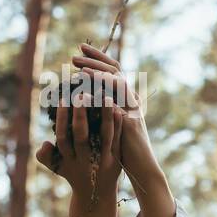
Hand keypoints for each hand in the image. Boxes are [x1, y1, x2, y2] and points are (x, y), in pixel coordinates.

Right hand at [36, 93, 122, 206]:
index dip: (61, 120)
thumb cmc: (73, 174)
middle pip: (81, 137)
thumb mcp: (58, 168)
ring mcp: (103, 160)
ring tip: (104, 96)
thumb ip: (46, 157)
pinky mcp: (117, 160)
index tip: (62, 100)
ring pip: (104, 136)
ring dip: (104, 116)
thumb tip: (45, 144)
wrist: (96, 196)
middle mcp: (85, 160)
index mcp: (69, 160)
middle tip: (81, 95)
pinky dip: (118, 126)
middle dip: (80, 116)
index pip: (63, 138)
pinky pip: (117, 141)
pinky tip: (119, 110)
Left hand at [70, 43, 159, 187]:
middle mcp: (130, 98)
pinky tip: (86, 80)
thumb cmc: (122, 150)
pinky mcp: (130, 116)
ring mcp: (132, 106)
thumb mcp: (109, 126)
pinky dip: (101, 84)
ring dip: (95, 69)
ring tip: (76, 64)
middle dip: (94, 59)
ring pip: (116, 78)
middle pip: (114, 69)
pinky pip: (117, 94)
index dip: (97, 59)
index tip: (80, 50)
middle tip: (75, 54)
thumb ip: (101, 110)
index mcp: (125, 99)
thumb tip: (83, 98)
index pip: (112, 71)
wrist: (140, 167)